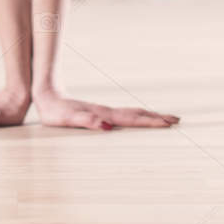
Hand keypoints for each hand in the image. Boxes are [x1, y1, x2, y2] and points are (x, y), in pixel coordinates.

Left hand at [33, 90, 178, 130]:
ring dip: (150, 116)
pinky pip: (124, 116)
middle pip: (137, 113)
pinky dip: (137, 118)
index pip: (132, 118)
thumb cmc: (55, 111)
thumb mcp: (68, 119)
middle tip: (177, 120)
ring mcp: (104, 111)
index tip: (169, 123)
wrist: (46, 96)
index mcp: (103, 114)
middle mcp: (107, 112)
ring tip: (165, 119)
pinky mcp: (100, 113)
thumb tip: (107, 127)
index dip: (151, 121)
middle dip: (157, 118)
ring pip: (132, 113)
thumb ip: (87, 121)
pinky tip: (139, 120)